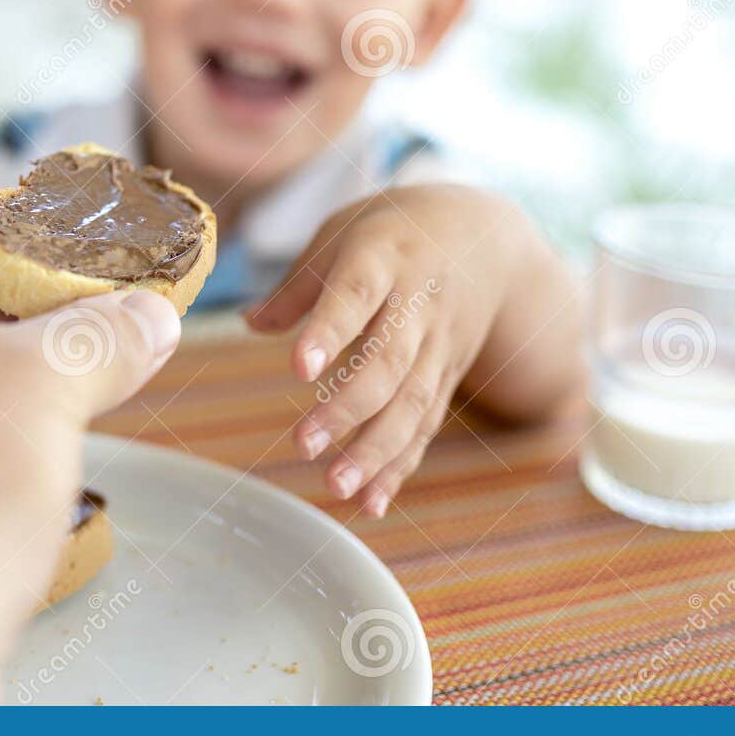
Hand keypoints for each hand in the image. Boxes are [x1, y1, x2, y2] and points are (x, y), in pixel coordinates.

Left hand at [246, 185, 579, 517]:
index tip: (298, 367)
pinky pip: (426, 425)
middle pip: (388, 362)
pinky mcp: (447, 376)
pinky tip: (371, 502)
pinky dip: (400, 466)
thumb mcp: (344, 234)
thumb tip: (251, 322)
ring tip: (336, 486)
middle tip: (303, 445)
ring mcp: (437, 345)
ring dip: (375, 450)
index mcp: (383, 260)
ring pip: (412, 402)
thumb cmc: (394, 233)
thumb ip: (299, 284)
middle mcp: (417, 306)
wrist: (483, 235)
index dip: (329, 332)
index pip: (355, 296)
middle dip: (348, 409)